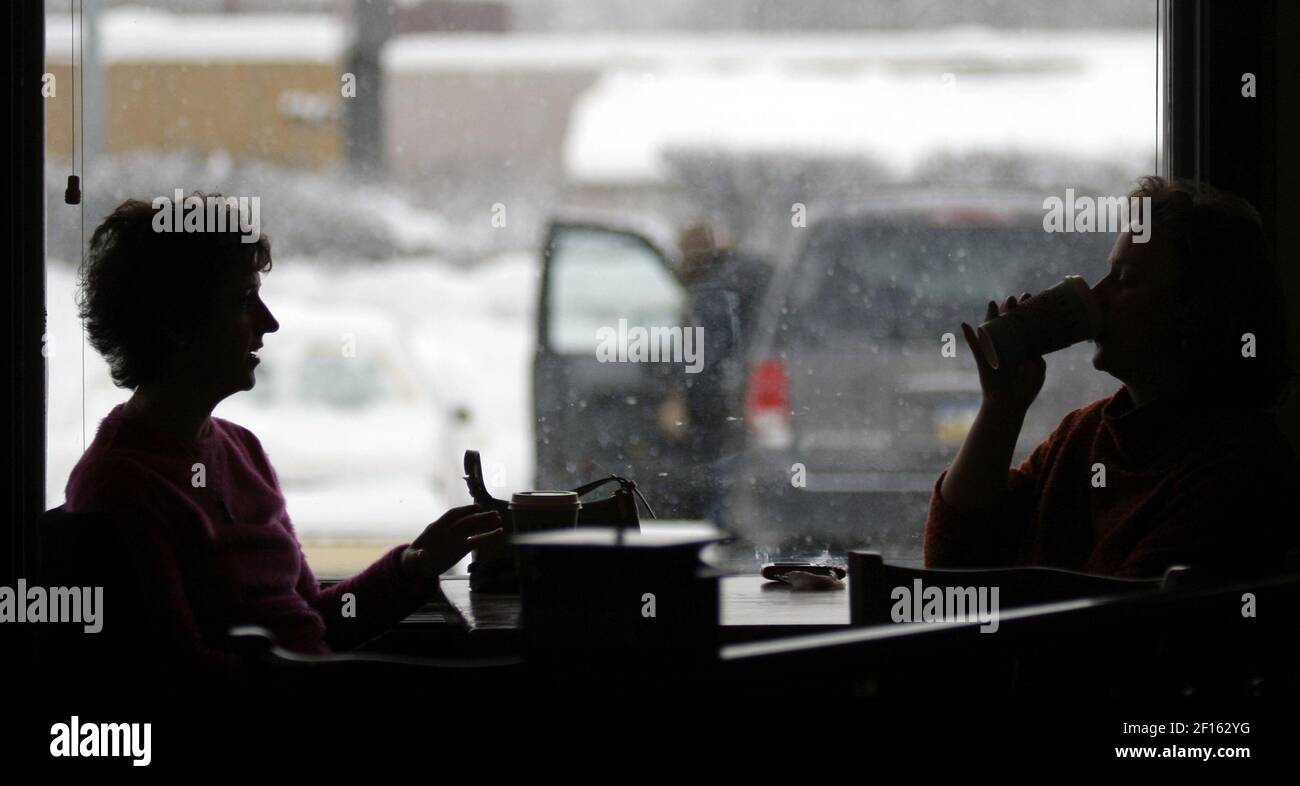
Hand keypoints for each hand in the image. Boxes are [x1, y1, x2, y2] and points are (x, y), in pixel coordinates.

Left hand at [402, 504, 502, 581]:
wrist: (418, 564)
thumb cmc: (414, 559)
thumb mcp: (413, 558)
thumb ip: (418, 556)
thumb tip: (422, 554)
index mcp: (437, 528)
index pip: (452, 515)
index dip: (464, 510)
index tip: (477, 508)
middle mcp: (449, 531)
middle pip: (466, 521)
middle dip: (480, 517)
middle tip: (495, 514)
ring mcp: (457, 538)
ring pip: (473, 528)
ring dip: (486, 523)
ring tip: (499, 520)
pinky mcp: (462, 547)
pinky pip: (477, 540)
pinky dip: (487, 536)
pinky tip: (498, 532)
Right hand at [961, 293, 1046, 414]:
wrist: (1009, 405)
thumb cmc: (1025, 389)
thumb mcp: (1038, 367)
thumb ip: (1037, 352)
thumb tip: (1035, 336)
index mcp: (1021, 346)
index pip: (1023, 323)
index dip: (1025, 310)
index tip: (1030, 296)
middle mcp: (1007, 345)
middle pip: (1006, 322)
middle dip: (1009, 309)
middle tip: (1013, 298)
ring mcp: (994, 351)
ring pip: (990, 330)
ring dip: (990, 316)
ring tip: (992, 303)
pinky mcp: (983, 359)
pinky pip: (975, 346)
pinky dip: (969, 336)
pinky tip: (965, 324)